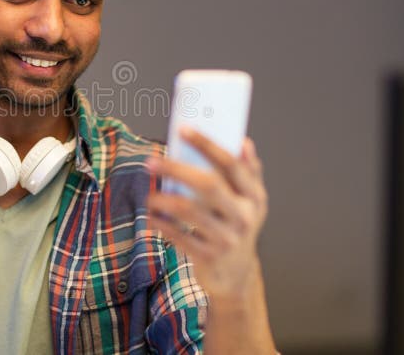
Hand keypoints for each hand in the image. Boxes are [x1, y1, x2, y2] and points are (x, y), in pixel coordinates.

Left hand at [147, 128, 267, 299]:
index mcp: (255, 197)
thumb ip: (247, 172)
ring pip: (188, 211)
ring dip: (162, 200)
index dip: (207, 145)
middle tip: (150, 162)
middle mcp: (244, 216)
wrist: (236, 275)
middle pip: (208, 185)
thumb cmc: (236, 226)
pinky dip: (160, 223)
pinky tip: (150, 216)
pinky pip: (178, 235)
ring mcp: (228, 238)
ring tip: (148, 196)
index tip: (183, 129)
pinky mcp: (209, 256)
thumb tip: (244, 141)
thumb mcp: (249, 202)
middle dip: (176, 169)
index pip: (232, 164)